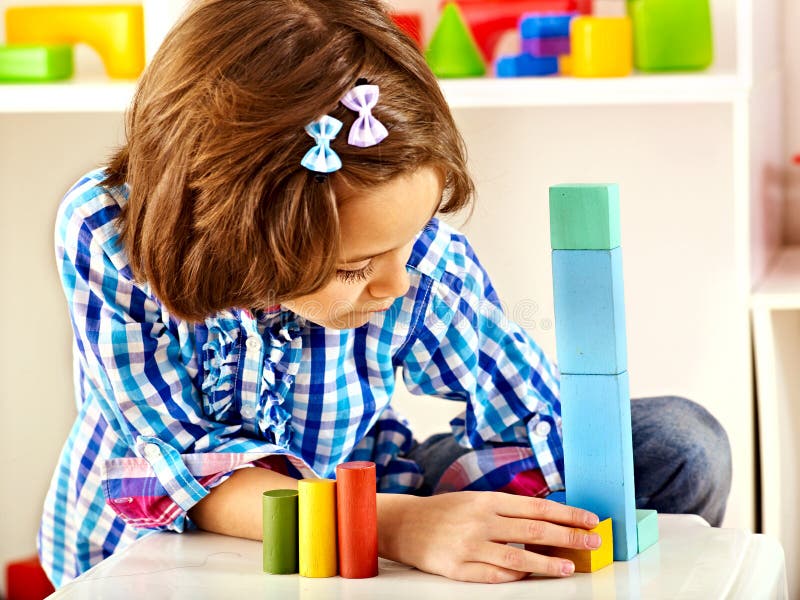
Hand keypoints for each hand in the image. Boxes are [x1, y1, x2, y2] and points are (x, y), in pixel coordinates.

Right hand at [377, 492, 600, 582]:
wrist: (405, 524)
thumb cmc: (446, 512)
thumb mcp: (476, 501)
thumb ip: (507, 511)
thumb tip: (547, 523)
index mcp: (488, 501)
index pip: (537, 507)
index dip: (567, 514)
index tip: (591, 520)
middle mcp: (481, 521)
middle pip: (534, 531)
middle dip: (568, 537)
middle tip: (593, 542)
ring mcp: (469, 546)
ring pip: (517, 559)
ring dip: (547, 564)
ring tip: (568, 568)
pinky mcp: (457, 569)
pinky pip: (493, 577)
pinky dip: (513, 579)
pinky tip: (529, 578)